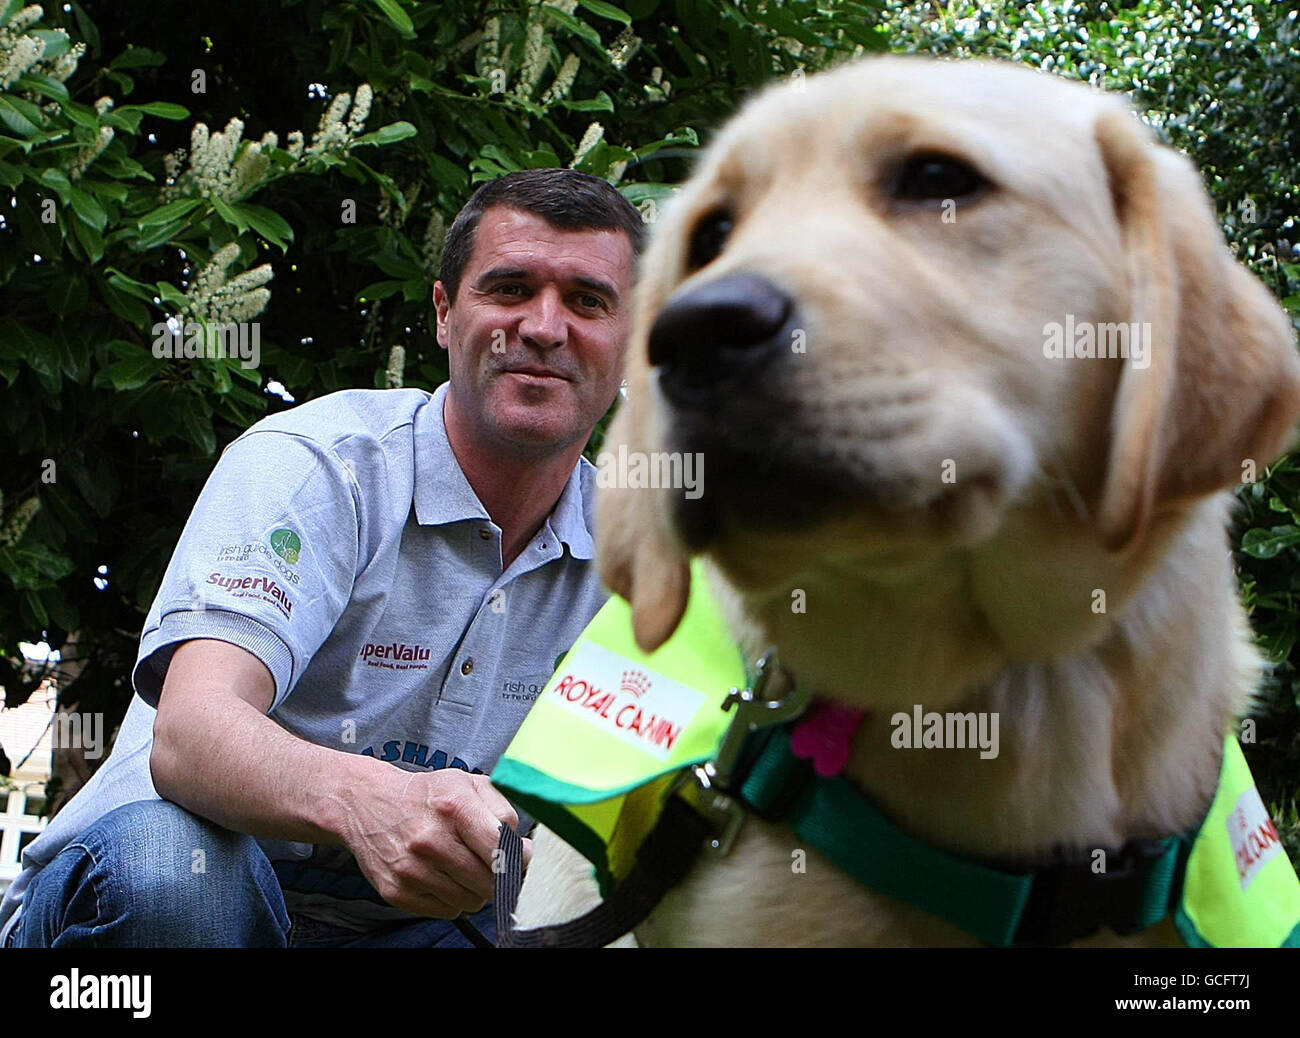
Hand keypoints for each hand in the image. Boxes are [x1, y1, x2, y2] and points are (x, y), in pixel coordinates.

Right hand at [342, 767, 532, 917]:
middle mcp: (430, 839)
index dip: (518, 858)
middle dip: (497, 876)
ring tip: (461, 865)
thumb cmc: (427, 795)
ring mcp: (410, 869)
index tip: (521, 858)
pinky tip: (442, 876)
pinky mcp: (396, 892)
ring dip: (475, 889)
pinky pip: (447, 912)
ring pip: (471, 901)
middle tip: (489, 863)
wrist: (367, 804)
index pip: (499, 849)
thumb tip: (525, 850)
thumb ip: (503, 811)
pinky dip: (452, 899)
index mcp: (452, 805)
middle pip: (488, 882)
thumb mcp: (468, 784)